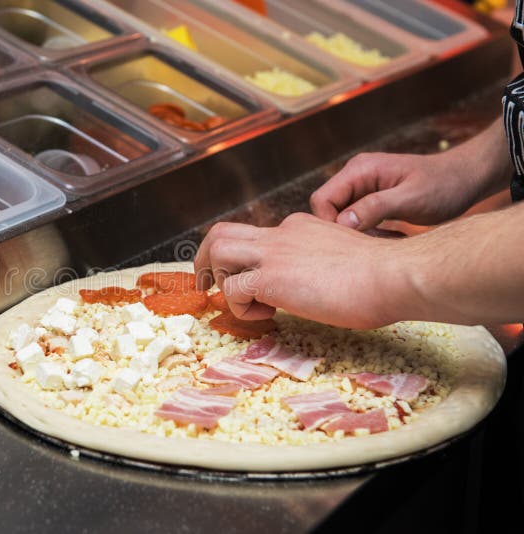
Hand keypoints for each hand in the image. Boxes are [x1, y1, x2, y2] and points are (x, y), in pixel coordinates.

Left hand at [194, 215, 412, 329]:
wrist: (395, 275)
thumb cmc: (384, 274)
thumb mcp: (342, 258)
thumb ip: (320, 263)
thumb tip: (315, 285)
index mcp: (298, 228)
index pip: (255, 235)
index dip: (245, 260)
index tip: (249, 282)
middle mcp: (281, 234)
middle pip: (222, 232)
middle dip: (205, 260)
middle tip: (207, 285)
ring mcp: (274, 254)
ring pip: (218, 250)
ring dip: (219, 280)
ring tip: (243, 303)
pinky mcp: (272, 279)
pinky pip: (233, 290)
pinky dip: (240, 307)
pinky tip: (268, 316)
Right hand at [310, 151, 483, 230]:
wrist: (467, 178)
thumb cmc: (444, 184)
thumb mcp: (411, 198)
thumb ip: (375, 207)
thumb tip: (342, 222)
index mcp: (360, 170)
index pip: (322, 199)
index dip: (329, 223)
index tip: (352, 242)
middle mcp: (356, 176)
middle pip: (328, 209)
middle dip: (344, 232)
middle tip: (372, 245)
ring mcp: (363, 187)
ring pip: (342, 218)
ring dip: (358, 235)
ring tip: (387, 241)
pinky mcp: (372, 199)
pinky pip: (357, 220)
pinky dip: (368, 233)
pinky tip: (390, 238)